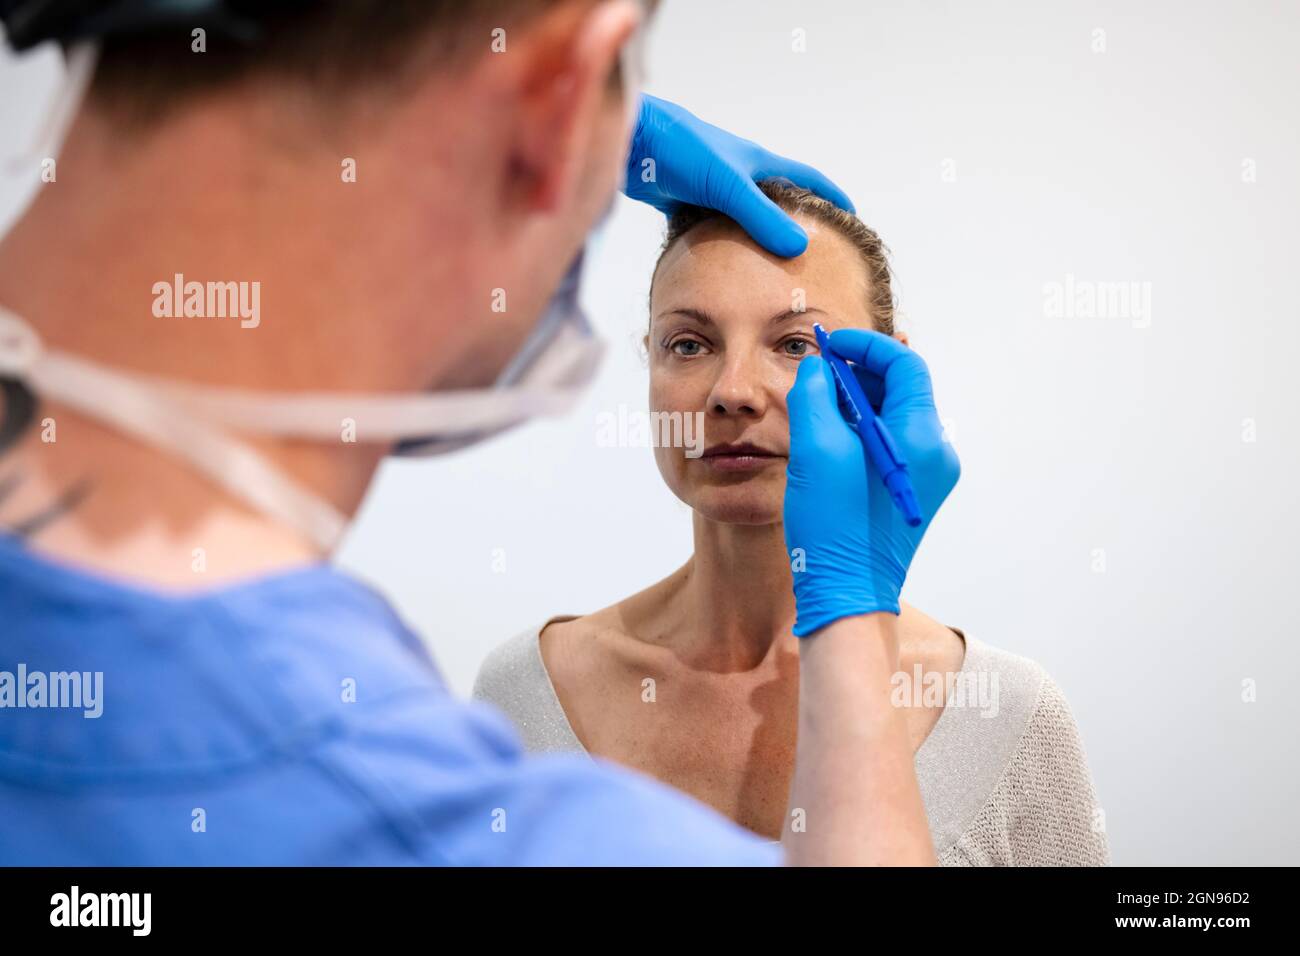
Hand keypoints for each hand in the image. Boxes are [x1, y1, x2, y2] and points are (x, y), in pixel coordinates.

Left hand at [623, 94, 854, 256]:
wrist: (633, 143)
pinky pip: (710, 231)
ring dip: (755, 243)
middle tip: (810, 257)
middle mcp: (739, 177)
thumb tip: (798, 248)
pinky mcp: (686, 204)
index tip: (852, 218)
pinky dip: (718, 249)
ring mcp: (712, 191)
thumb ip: (761, 217)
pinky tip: (721, 273)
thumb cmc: (682, 151)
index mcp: (758, 165)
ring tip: (769, 273)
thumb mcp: (728, 185)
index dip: (831, 197)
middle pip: (777, 203)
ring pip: (743, 221)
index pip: (808, 179)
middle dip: (794, 226)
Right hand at [783, 330, 959, 635]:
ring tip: (815, 408)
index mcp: (922, 437)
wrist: (845, 594)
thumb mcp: (816, 450)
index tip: (829, 344)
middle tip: (816, 373)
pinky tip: (825, 442)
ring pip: (890, 417)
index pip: (905, 365)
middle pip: (900, 389)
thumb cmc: (833, 527)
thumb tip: (818, 371)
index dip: (865, 346)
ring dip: (854, 403)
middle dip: (857, 374)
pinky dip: (857, 430)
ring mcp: (925, 476)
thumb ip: (815, 397)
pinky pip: (886, 445)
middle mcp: (934, 454)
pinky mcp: (906, 493)